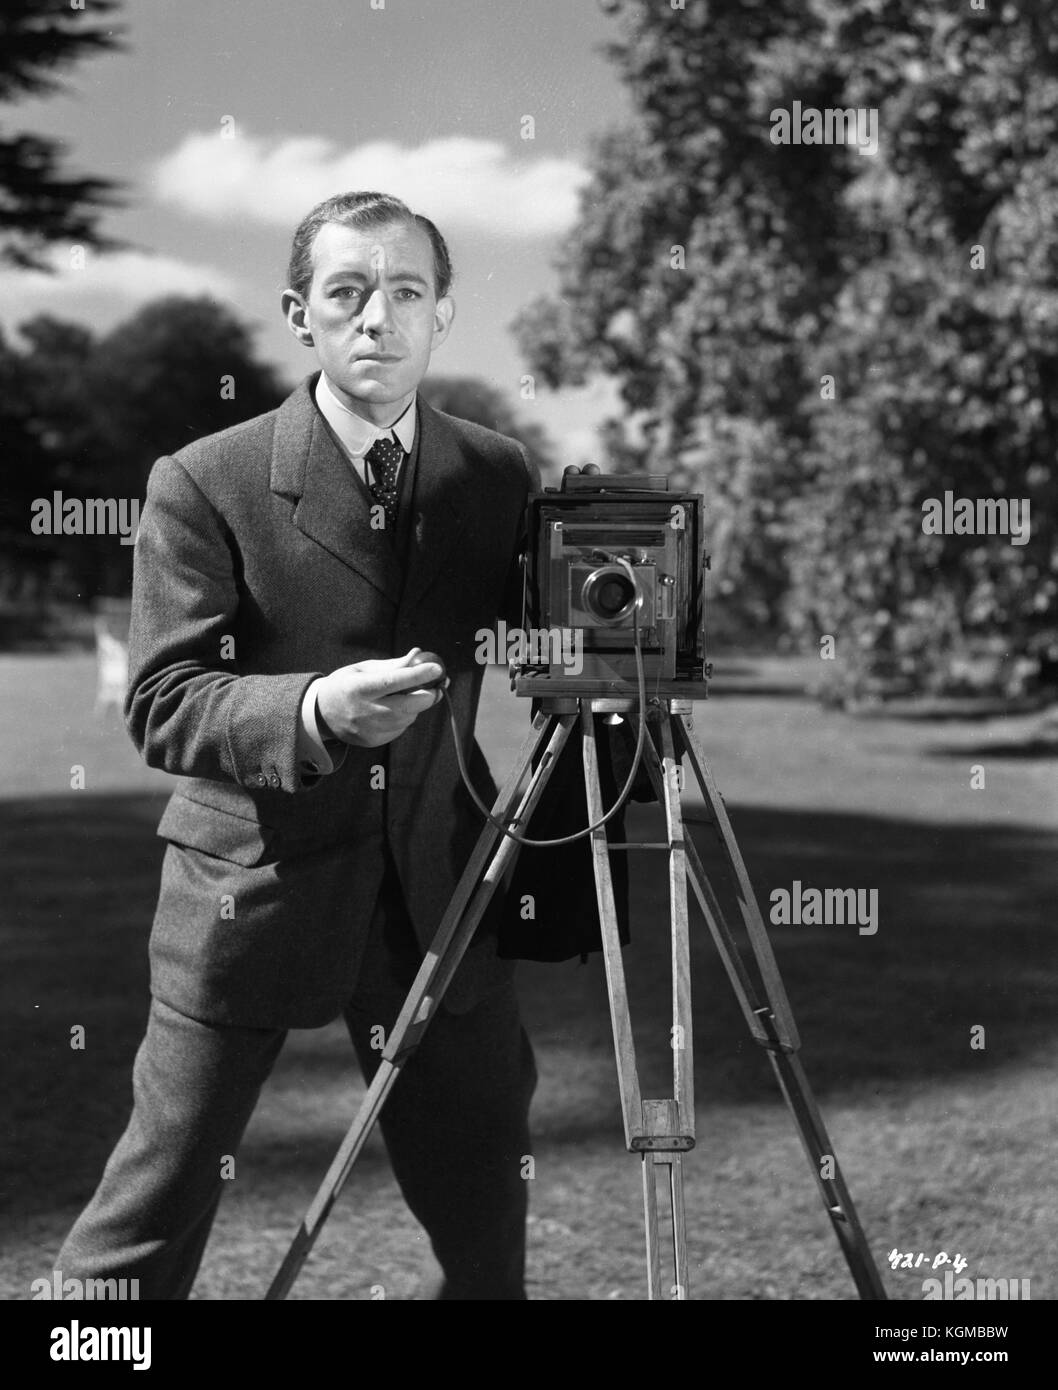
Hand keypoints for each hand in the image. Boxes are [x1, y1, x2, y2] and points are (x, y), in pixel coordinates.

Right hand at [315, 648, 444, 748]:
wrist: (322, 715)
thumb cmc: (345, 684)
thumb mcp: (363, 669)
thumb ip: (392, 665)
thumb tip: (418, 655)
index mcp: (359, 688)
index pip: (394, 681)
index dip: (418, 675)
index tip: (438, 669)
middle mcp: (365, 711)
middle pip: (408, 705)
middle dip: (428, 695)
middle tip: (437, 686)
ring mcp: (370, 729)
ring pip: (408, 718)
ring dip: (415, 706)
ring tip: (405, 695)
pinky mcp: (375, 741)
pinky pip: (401, 728)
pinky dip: (404, 717)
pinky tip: (393, 709)